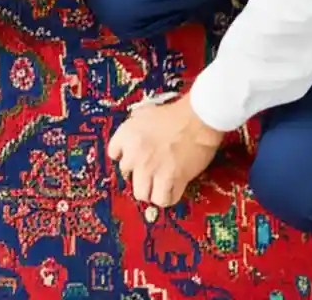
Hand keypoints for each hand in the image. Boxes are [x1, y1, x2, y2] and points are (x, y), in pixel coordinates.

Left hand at [107, 95, 223, 207]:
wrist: (198, 119)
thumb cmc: (176, 113)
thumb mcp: (146, 111)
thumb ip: (135, 123)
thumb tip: (134, 129)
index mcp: (126, 135)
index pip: (113, 154)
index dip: (124, 156)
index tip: (132, 158)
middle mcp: (135, 155)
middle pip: (126, 176)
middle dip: (138, 174)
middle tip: (150, 171)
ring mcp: (152, 170)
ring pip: (142, 194)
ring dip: (150, 191)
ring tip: (159, 186)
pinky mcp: (171, 180)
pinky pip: (164, 199)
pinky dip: (168, 197)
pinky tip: (172, 190)